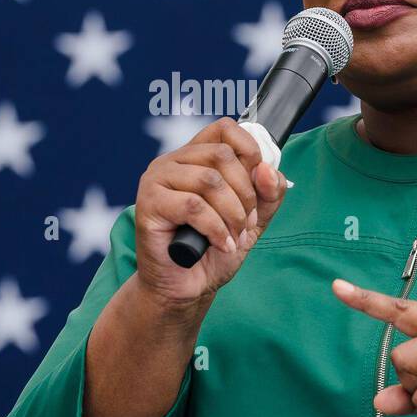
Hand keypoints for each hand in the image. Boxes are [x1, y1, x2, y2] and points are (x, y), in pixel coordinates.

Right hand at [134, 117, 288, 312]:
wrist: (186, 288)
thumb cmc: (213, 251)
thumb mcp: (253, 220)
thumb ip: (267, 193)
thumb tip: (268, 169)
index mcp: (195, 157)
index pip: (225, 128)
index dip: (250, 150)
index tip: (258, 182)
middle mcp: (173, 161)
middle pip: (221, 155)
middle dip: (245, 193)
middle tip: (247, 223)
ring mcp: (156, 180)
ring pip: (209, 180)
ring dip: (232, 214)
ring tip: (233, 237)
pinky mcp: (148, 203)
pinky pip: (193, 205)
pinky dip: (215, 228)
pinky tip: (220, 244)